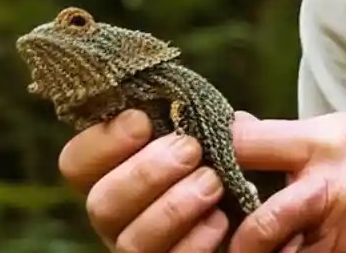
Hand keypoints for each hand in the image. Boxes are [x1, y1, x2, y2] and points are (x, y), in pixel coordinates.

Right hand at [56, 109, 302, 252]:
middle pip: (101, 204)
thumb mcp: (217, 134)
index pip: (76, 163)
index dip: (102, 143)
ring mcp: (141, 248)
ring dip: (173, 208)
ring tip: (213, 183)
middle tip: (190, 151)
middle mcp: (119, 218)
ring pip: (131, 243)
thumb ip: (198, 119)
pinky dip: (195, 242)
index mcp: (117, 175)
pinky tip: (221, 220)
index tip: (142, 121)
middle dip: (146, 174)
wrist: (269, 215)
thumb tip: (193, 107)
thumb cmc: (233, 162)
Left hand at [227, 109, 345, 252]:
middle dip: (238, 243)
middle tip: (234, 246)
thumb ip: (297, 138)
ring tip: (272, 250)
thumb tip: (238, 131)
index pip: (248, 146)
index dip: (218, 159)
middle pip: (258, 226)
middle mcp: (337, 189)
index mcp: (328, 143)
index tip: (206, 173)